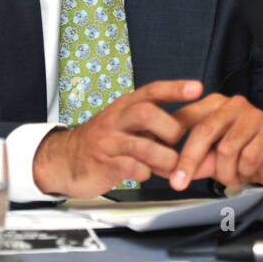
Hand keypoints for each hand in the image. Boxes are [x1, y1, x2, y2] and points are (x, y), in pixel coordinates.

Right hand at [33, 80, 203, 197]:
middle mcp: (116, 120)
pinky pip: (129, 167)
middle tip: (177, 141)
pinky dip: (145, 172)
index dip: (175, 88)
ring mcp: (108, 142)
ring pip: (140, 145)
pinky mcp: (103, 164)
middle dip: (169, 128)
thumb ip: (154, 121)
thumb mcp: (127, 122)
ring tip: (171, 165)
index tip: (197, 88)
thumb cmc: (105, 141)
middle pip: (145, 112)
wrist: (65, 159)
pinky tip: (147, 173)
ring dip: (163, 157)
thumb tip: (191, 121)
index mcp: (125, 106)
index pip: (152, 91)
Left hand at [169, 93, 262, 192]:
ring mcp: (254, 116)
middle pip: (204, 130)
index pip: (187, 117)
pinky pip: (249, 157)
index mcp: (215, 105)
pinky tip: (246, 173)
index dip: (170, 140)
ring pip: (227, 148)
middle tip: (179, 182)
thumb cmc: (243, 151)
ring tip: (231, 177)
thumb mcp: (211, 156)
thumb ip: (190, 161)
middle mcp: (234, 106)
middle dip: (189, 160)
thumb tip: (163, 169)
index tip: (158, 160)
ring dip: (225, 172)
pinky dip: (244, 172)